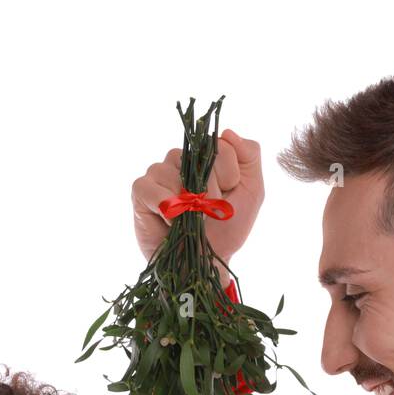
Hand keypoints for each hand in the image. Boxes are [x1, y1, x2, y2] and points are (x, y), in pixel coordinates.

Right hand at [130, 128, 263, 285]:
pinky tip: (172, 222)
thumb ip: (249, 156)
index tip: (229, 196)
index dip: (229, 175)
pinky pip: (150, 187)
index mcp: (207, 156)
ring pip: (172, 171)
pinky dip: (166, 207)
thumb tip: (226, 132)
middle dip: (210, 193)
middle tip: (209, 213)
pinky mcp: (141, 190)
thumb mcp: (252, 192)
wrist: (206, 262)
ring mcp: (160, 173)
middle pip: (197, 158)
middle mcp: (183, 159)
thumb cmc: (227, 229)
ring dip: (188, 204)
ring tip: (191, 220)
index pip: (220, 145)